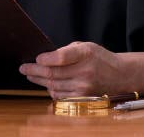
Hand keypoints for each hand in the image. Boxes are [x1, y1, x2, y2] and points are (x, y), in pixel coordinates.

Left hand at [18, 41, 143, 98]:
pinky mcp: (83, 98)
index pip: (62, 57)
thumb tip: (44, 58)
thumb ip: (66, 51)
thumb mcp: (85, 46)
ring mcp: (84, 87)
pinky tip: (45, 84)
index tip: (36, 57)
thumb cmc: (99, 58)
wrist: (119, 75)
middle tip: (24, 68)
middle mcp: (85, 71)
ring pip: (54, 85)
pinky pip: (61, 95)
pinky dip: (51, 90)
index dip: (47, 58)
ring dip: (39, 80)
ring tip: (30, 75)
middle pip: (54, 73)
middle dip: (35, 70)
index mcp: (86, 53)